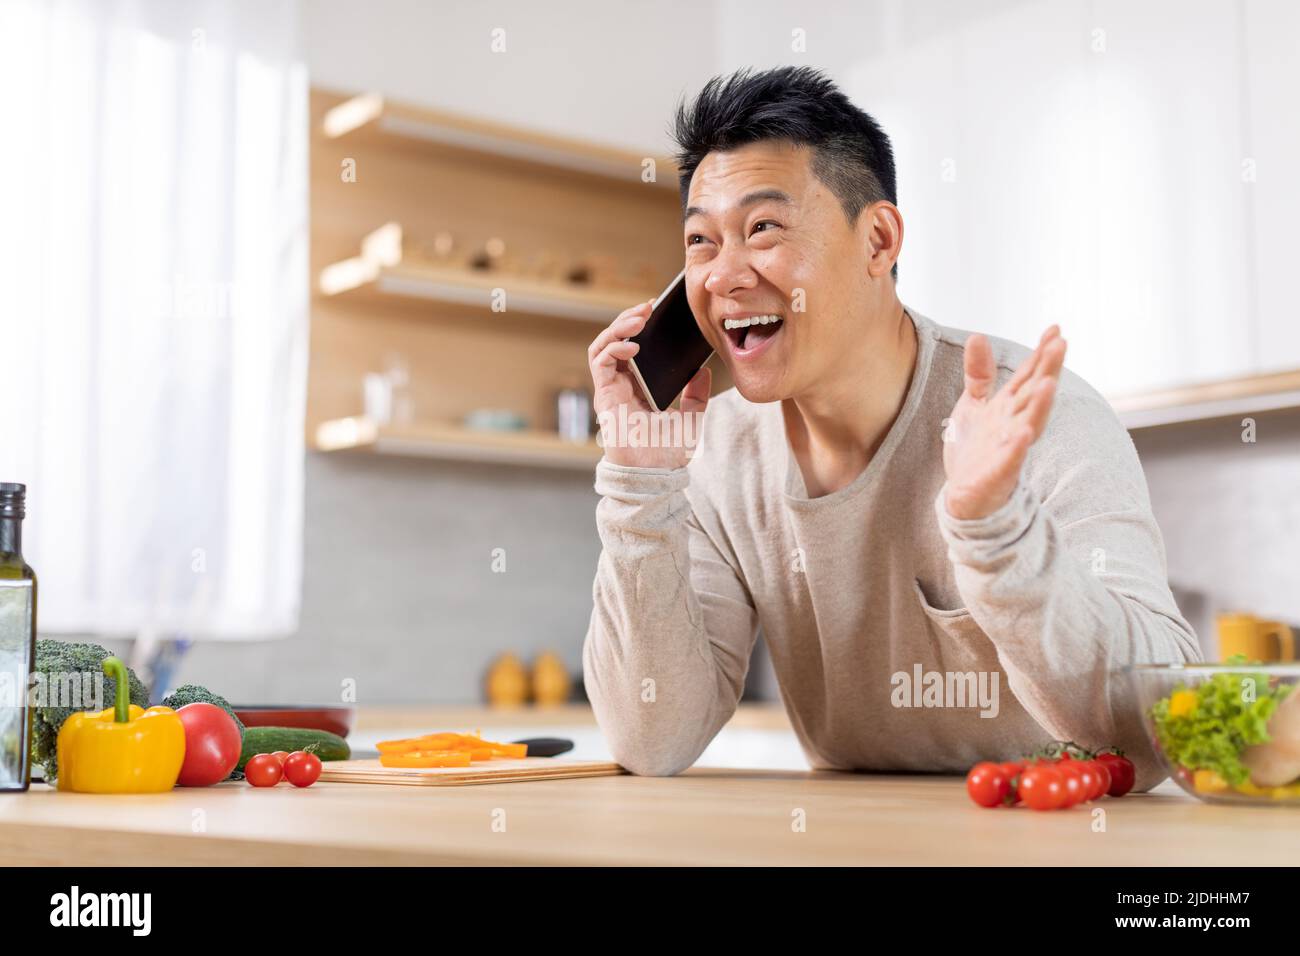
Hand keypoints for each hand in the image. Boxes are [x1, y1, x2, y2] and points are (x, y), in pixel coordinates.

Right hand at [588, 300, 711, 468]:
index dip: (641, 328)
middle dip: (629, 319)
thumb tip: (704, 372)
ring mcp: (610, 390)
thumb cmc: (666, 454)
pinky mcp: (605, 396)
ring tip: (639, 318)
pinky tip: (633, 346)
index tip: (658, 312)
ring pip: (603, 346)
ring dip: (618, 327)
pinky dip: (613, 348)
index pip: (632, 348)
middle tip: (648, 306)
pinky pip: (600, 362)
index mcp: (637, 388)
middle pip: (616, 341)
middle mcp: (620, 386)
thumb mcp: (690, 418)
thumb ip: (695, 396)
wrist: (654, 476)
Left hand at [942, 326, 1066, 519]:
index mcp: (1009, 407)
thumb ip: (980, 373)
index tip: (1055, 328)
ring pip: (1030, 425)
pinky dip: (1017, 448)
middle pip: (1034, 394)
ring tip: (1048, 384)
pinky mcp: (997, 474)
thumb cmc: (975, 449)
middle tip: (1061, 343)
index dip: (1041, 353)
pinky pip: (1010, 460)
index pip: (1029, 375)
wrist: (965, 496)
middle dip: (1048, 370)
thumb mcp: (975, 405)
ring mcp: (1009, 449)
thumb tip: (978, 335)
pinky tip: (1022, 433)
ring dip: (1040, 406)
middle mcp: (1015, 424)